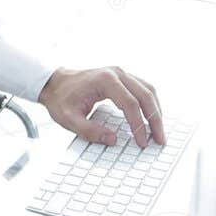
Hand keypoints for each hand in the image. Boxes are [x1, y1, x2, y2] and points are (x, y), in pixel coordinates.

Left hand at [38, 66, 163, 146]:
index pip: (130, 104)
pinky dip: (150, 104)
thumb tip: (113, 140)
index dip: (139, 125)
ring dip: (156, 110)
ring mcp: (121, 73)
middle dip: (155, 119)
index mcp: (105, 80)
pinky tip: (152, 118)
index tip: (142, 142)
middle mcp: (117, 73)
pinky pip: (143, 89)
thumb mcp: (68, 119)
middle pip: (145, 95)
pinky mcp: (122, 78)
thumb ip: (89, 131)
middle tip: (160, 139)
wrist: (54, 82)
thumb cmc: (60, 98)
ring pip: (148, 90)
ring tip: (159, 131)